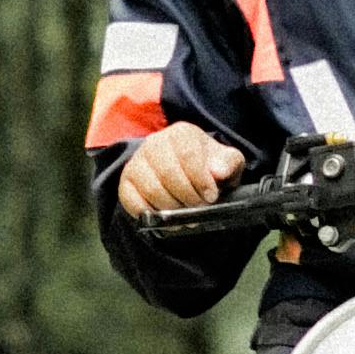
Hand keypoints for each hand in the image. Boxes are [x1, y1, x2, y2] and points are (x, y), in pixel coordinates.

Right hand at [115, 122, 246, 220]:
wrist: (187, 173)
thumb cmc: (209, 167)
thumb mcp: (227, 162)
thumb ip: (228, 163)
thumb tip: (217, 172)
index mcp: (181, 133)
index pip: (187, 154)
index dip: (200, 179)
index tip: (211, 196)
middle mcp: (154, 143)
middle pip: (168, 173)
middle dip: (187, 197)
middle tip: (199, 209)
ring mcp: (137, 162)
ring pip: (152, 190)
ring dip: (172, 209)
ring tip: (186, 217)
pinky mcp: (126, 182)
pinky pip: (133, 202)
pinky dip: (151, 215)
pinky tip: (167, 220)